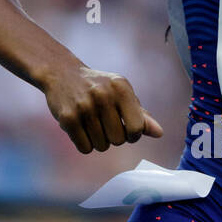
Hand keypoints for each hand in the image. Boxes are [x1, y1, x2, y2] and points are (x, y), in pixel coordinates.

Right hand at [41, 61, 162, 152]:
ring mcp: (84, 107)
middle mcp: (103, 95)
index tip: (126, 130)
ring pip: (101, 146)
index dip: (133, 135)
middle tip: (104, 123)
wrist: (62, 73)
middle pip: (118, 140)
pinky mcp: (67, 118)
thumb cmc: (99, 86)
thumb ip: (141, 114)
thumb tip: (159, 133)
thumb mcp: (121, 93)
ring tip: (91, 123)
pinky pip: (85, 148)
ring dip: (98, 141)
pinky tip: (80, 127)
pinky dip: (84, 144)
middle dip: (113, 137)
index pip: (137, 128)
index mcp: (121, 88)